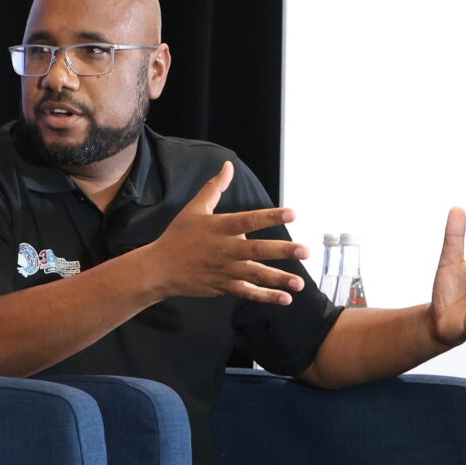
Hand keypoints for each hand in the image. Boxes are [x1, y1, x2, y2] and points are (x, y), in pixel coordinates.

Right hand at [143, 162, 308, 304]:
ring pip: (256, 275)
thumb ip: (214, 188)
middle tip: (305, 250)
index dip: (271, 216)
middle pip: (258, 250)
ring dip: (279, 279)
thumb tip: (228, 166)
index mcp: (220, 227)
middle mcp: (225, 249)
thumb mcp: (194, 209)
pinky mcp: (224, 286)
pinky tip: (286, 299)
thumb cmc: (178, 236)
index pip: (249, 220)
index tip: (293, 213)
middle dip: (282, 250)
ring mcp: (225, 270)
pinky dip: (266, 297)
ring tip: (300, 282)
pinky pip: (248, 292)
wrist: (160, 268)